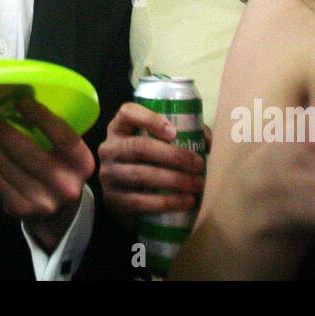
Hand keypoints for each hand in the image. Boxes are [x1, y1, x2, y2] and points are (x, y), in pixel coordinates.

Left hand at [0, 98, 93, 251]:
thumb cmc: (57, 168)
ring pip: (4, 164)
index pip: (63, 137)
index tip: (19, 101)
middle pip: (26, 151)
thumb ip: (50, 131)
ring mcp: (41, 200)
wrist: (57, 212)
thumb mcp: (65, 152)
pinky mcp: (19, 208)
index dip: (41, 117)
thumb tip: (12, 98)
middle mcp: (65, 185)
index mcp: (81, 163)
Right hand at [98, 102, 206, 218]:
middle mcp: (109, 149)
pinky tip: (186, 202)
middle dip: (174, 156)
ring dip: (174, 181)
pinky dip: (167, 202)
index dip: (150, 119)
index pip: (127, 113)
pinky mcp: (114, 201)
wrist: (125, 199)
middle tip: (198, 165)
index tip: (175, 132)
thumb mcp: (155, 144)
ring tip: (197, 185)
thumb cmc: (147, 164)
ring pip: (141, 175)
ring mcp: (109, 176)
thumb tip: (205, 141)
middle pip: (139, 147)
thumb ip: (181, 135)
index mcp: (119, 129)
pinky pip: (141, 202)